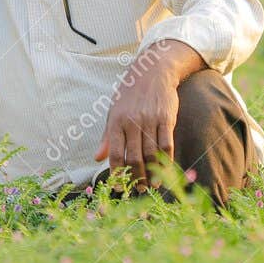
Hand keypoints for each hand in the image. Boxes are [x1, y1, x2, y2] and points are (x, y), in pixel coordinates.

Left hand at [94, 40, 204, 180]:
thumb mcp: (113, 111)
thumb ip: (107, 137)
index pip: (115, 154)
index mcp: (116, 122)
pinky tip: (165, 171)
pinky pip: (166, 144)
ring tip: (152, 185)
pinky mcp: (167, 119)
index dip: (117, 174)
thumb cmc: (129, 94)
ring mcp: (150, 120)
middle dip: (136, 178)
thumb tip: (97, 158)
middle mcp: (132, 122)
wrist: (152, 71)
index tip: (120, 186)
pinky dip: (166, 161)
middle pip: (134, 158)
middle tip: (139, 190)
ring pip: (151, 154)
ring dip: (152, 173)